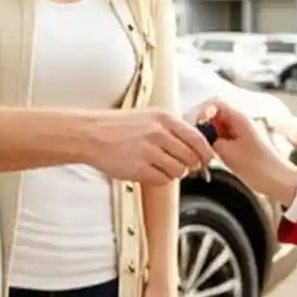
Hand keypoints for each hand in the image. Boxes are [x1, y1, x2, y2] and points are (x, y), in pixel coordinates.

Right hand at [88, 108, 215, 185]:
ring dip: (173, 172)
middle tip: (181, 165)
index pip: (197, 139)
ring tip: (159, 166)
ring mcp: (149, 151)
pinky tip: (149, 171)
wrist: (91, 135)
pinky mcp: (139, 168)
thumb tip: (194, 145)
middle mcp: (159, 133)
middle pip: (190, 157)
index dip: (205, 153)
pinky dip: (159, 179)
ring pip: (178, 170)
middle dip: (189, 165)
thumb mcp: (148, 117)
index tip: (205, 159)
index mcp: (164, 118)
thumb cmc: (117, 127)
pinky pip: (163, 180)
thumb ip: (171, 128)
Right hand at [188, 99, 296, 203]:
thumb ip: (210, 140)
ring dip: (206, 136)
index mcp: (240, 119)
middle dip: (201, 125)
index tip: (194, 126)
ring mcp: (238, 132)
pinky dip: (212, 144)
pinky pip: (220, 137)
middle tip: (193, 140)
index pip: (214, 103)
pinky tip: (209, 155)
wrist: (278, 181)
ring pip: (215, 126)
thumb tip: (197, 137)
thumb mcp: (229, 153)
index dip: (201, 111)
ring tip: (201, 149)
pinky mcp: (238, 143)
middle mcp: (239, 122)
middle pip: (213, 114)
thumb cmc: (259, 168)